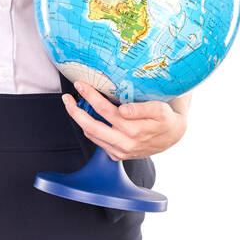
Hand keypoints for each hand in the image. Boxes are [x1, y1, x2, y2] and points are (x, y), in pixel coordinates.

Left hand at [61, 80, 187, 161]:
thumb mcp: (160, 110)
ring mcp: (120, 151)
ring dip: (80, 120)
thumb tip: (124, 110)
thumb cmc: (165, 119)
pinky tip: (88, 117)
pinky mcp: (118, 155)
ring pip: (91, 136)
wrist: (173, 136)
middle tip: (66, 98)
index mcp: (133, 130)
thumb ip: (142, 109)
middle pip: (90, 127)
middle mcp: (124, 144)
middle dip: (75, 111)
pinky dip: (90, 129)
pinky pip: (98, 142)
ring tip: (74, 105)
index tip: (81, 84)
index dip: (90, 96)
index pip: (104, 110)